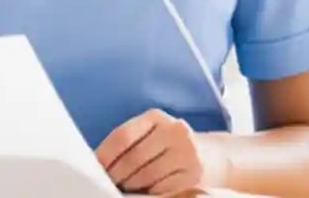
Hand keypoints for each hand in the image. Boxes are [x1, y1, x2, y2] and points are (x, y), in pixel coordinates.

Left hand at [96, 109, 225, 195]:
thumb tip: (98, 162)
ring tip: (125, 188)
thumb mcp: (152, 134)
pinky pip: (161, 190)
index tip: (93, 169)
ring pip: (146, 177)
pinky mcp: (194, 177)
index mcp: (157, 118)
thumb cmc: (171, 147)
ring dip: (130, 186)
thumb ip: (129, 143)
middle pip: (133, 158)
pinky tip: (145, 192)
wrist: (214, 157)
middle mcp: (175, 132)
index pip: (123, 136)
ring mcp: (187, 155)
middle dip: (116, 175)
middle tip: (107, 183)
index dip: (104, 156)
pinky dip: (148, 194)